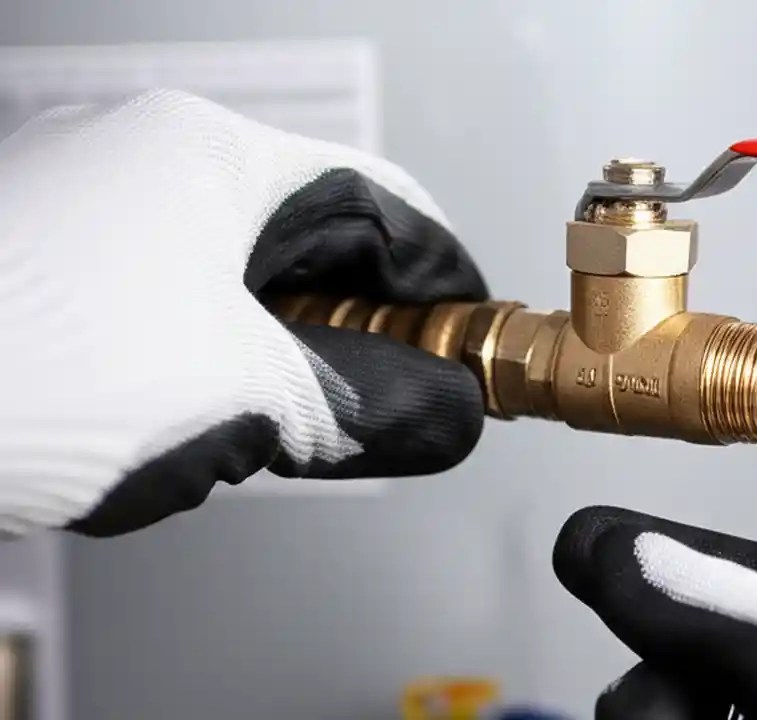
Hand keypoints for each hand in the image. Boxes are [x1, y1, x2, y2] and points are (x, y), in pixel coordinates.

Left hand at [0, 89, 487, 536]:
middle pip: (303, 233)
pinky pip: (157, 287)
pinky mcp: (35, 250)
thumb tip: (448, 417)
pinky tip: (174, 406)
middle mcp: (140, 151)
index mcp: (210, 155)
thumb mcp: (250, 399)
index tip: (467, 332)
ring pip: (227, 265)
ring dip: (271, 340)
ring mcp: (77, 195)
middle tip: (380, 391)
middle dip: (354, 319)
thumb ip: (376, 408)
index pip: (380, 201)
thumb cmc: (26, 374)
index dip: (441, 274)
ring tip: (265, 415)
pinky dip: (196, 345)